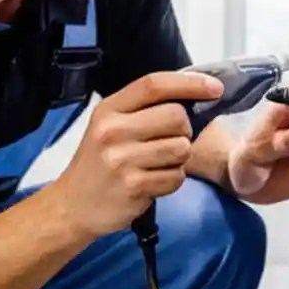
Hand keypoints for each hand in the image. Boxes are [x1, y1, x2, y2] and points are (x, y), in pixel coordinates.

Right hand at [50, 71, 222, 238]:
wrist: (73, 205)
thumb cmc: (100, 161)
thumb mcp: (111, 125)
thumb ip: (145, 109)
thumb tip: (195, 96)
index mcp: (109, 109)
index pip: (154, 85)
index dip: (190, 83)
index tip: (214, 87)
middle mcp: (112, 131)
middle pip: (176, 116)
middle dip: (184, 130)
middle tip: (168, 143)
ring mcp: (121, 159)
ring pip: (181, 148)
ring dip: (179, 159)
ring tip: (157, 164)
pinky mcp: (133, 186)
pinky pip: (176, 177)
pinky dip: (172, 180)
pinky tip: (152, 182)